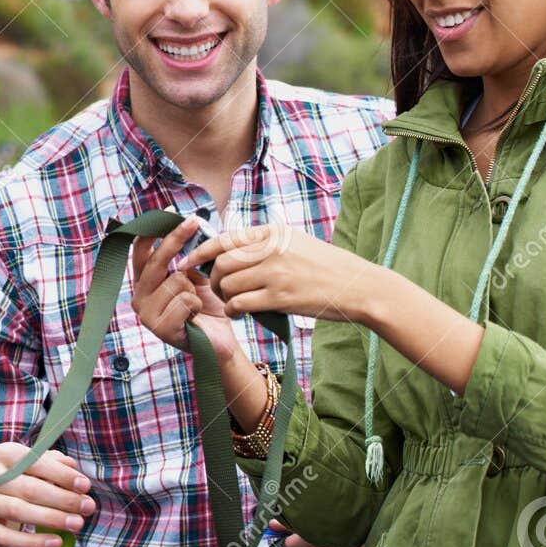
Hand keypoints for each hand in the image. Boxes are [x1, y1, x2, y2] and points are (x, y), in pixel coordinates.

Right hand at [0, 444, 95, 546]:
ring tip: (77, 524)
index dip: (61, 474)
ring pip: (17, 510)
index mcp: (3, 454)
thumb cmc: (18, 486)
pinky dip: (33, 541)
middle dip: (63, 498)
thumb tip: (72, 466)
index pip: (34, 461)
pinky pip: (7, 536)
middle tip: (88, 507)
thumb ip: (52, 464)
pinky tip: (56, 542)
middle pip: (29, 487)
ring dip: (51, 518)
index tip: (85, 486)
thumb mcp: (33, 470)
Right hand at [131, 217, 239, 363]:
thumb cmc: (206, 308)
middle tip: (193, 221)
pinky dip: (196, 305)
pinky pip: (185, 300)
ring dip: (195, 289)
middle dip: (175, 239)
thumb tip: (189, 224)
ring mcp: (146, 314)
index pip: (141, 251)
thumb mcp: (196, 276)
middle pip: (156, 260)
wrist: (218, 341)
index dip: (154, 230)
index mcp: (143, 283)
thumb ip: (187, 256)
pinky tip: (195, 316)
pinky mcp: (159, 328)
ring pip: (176, 281)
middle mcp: (138, 297)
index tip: (171, 210)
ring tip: (196, 303)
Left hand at [178, 224, 385, 323]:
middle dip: (211, 278)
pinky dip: (233, 310)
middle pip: (221, 262)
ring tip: (232, 302)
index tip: (185, 263)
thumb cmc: (327, 267)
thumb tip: (230, 250)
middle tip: (217, 289)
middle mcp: (271, 249)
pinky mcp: (281, 297)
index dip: (199, 251)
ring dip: (223, 296)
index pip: (224, 239)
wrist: (360, 287)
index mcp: (272, 233)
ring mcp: (275, 272)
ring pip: (227, 283)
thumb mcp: (295, 243)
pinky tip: (240, 313)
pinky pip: (240, 303)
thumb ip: (265, 244)